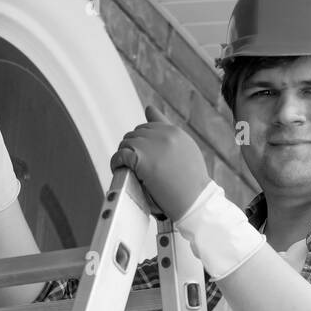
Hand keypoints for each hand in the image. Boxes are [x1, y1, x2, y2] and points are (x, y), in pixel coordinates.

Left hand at [111, 105, 210, 220]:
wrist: (194, 202)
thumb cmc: (191, 183)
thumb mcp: (186, 150)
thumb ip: (167, 132)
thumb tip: (148, 108)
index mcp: (175, 131)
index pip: (148, 127)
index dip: (142, 143)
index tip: (142, 156)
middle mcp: (164, 135)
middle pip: (135, 134)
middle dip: (132, 148)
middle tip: (133, 165)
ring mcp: (152, 146)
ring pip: (126, 143)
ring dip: (124, 155)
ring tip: (127, 168)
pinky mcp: (141, 159)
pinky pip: (120, 155)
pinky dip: (116, 163)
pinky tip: (119, 170)